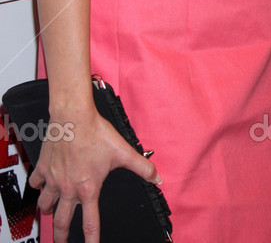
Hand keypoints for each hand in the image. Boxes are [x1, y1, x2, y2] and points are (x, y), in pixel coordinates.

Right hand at [28, 108, 159, 242]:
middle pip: (61, 222)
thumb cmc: (96, 132)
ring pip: (45, 205)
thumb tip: (158, 178)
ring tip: (50, 213)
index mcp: (88, 189)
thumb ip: (142, 167)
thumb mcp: (123, 151)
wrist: (74, 116)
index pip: (90, 224)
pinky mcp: (43, 168)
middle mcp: (69, 189)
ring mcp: (53, 180)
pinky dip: (37, 186)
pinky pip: (35, 183)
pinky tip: (40, 185)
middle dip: (61, 237)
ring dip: (48, 211)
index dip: (91, 240)